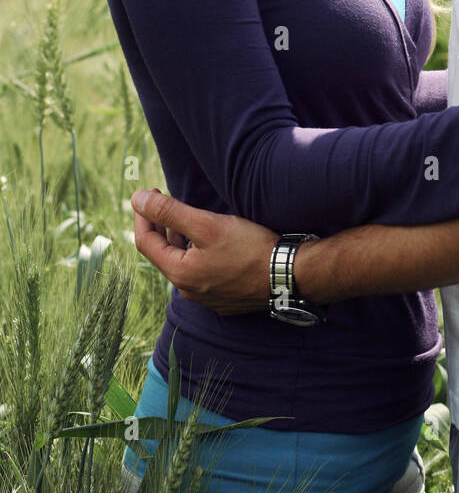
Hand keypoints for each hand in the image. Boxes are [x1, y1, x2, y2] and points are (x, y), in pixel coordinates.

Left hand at [130, 189, 277, 313]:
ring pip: (184, 263)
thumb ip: (169, 212)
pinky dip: (199, 254)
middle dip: (161, 226)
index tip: (148, 193)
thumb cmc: (249, 248)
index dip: (143, 215)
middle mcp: (189, 290)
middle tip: (165, 200)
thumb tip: (136, 199)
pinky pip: (202, 273)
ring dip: (181, 239)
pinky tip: (212, 241)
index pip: (146, 242)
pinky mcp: (225, 298)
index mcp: (179, 274)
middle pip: (164, 254)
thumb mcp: (206, 224)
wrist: (288, 275)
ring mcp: (207, 298)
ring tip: (188, 217)